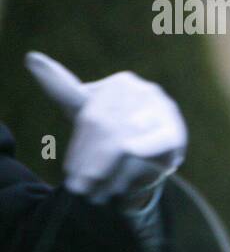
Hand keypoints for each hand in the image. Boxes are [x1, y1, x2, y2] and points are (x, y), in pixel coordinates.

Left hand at [26, 52, 186, 203]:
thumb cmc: (111, 130)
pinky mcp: (176, 131)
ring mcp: (163, 110)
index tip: (70, 173)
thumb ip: (61, 86)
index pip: (93, 118)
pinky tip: (128, 167)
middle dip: (93, 163)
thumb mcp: (84, 109)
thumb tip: (31, 58)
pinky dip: (143, 154)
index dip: (82, 149)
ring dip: (111, 171)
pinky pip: (156, 144)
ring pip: (129, 143)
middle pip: (110, 131)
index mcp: (121, 84)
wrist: (149, 157)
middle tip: (79, 188)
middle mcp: (145, 92)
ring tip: (98, 193)